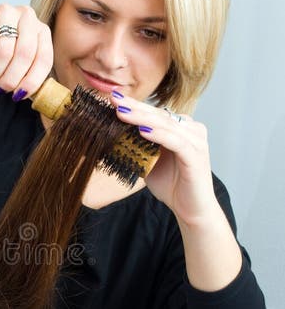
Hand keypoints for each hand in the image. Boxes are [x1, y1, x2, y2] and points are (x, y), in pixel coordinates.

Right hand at [0, 5, 52, 98]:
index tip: (19, 95)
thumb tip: (31, 94)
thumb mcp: (13, 71)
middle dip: (11, 78)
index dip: (32, 80)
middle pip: (25, 54)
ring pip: (5, 51)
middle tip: (1, 89)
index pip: (44, 58)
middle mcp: (28, 16)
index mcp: (41, 31)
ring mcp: (7, 11)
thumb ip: (27, 79)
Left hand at [110, 90, 218, 225]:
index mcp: (180, 128)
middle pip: (159, 115)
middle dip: (134, 107)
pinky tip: (142, 131)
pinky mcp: (196, 155)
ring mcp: (195, 141)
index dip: (134, 105)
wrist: (191, 210)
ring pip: (165, 125)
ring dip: (142, 118)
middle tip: (114, 100)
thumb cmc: (171, 186)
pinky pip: (176, 141)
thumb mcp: (149, 162)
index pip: (154, 113)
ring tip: (122, 113)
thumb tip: (113, 136)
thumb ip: (137, 147)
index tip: (112, 99)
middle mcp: (190, 130)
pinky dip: (159, 135)